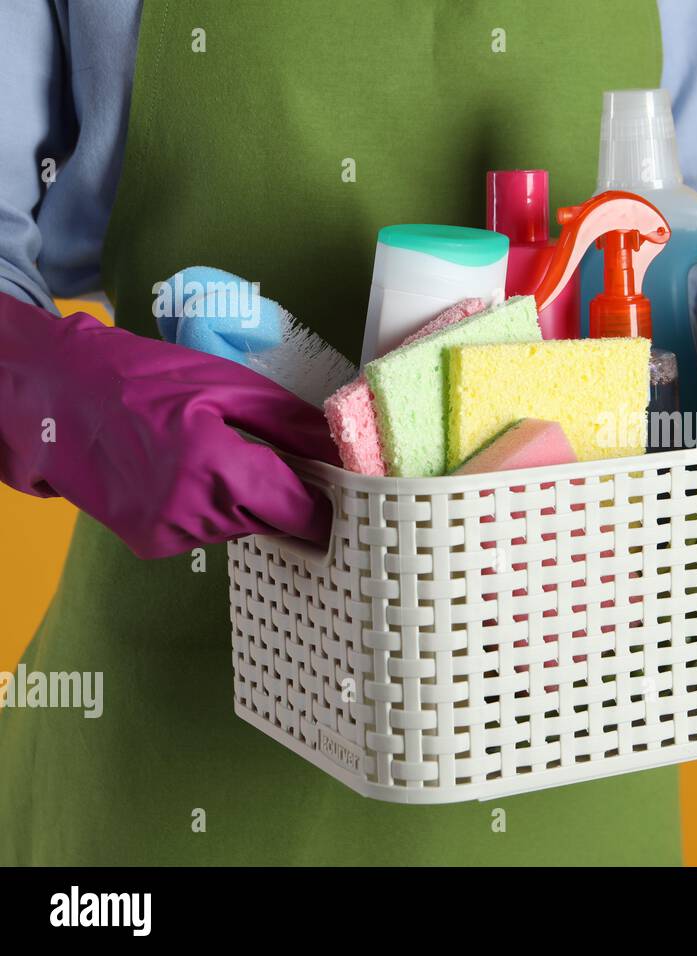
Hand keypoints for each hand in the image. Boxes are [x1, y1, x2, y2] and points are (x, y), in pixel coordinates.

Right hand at [1, 294, 339, 557]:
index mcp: (216, 467)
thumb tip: (340, 449)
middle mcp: (192, 511)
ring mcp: (168, 533)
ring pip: (242, 527)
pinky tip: (186, 474)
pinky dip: (211, 509)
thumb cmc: (143, 380)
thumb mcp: (227, 385)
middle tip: (280, 460)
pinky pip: (207, 532)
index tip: (343, 495)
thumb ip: (291, 423)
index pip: (297, 510)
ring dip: (245, 501)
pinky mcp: (151, 543)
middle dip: (286, 497)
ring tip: (213, 454)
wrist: (56, 399)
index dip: (324, 505)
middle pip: (274, 521)